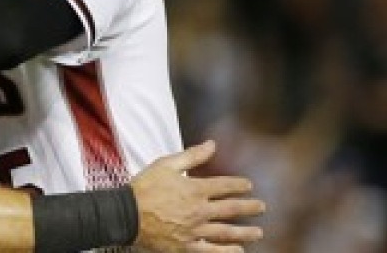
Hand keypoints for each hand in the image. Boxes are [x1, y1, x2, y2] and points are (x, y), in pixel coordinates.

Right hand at [130, 140, 264, 252]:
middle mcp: (199, 211)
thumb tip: (212, 144)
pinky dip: (226, 252)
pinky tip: (239, 251)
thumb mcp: (166, 164)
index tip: (249, 185)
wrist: (125, 215)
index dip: (239, 185)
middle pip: (231, 209)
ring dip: (245, 232)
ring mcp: (194, 230)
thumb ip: (192, 155)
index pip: (225, 185)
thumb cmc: (144, 187)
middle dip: (249, 208)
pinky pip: (211, 251)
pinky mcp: (187, 247)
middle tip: (261, 207)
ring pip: (226, 232)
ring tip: (258, 232)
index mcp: (195, 189)